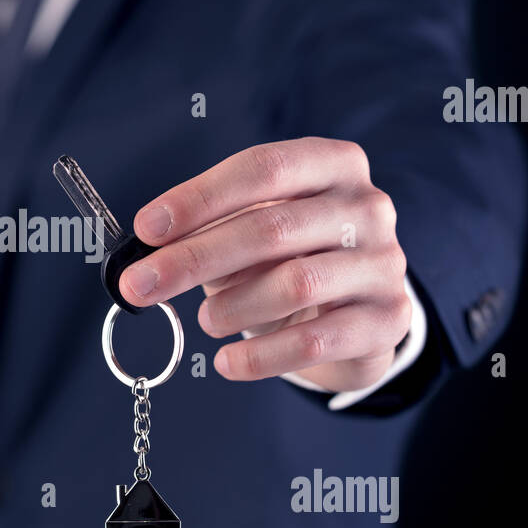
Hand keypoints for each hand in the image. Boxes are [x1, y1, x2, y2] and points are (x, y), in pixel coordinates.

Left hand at [120, 137, 411, 390]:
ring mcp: (384, 263)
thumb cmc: (290, 259)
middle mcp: (367, 207)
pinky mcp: (388, 320)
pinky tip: (227, 363)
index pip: (262, 170)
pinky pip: (316, 341)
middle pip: (271, 228)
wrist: (355, 316)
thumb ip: (209, 228)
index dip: (199, 198)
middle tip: (139, 286)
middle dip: (193, 259)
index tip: (147, 228)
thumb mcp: (252, 230)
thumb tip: (147, 248)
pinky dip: (261, 356)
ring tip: (205, 321)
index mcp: (332, 164)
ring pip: (296, 283)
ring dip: (233, 306)